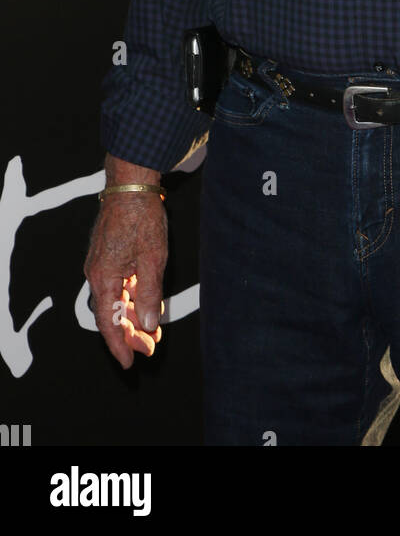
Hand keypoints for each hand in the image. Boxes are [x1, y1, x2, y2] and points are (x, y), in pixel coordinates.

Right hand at [84, 159, 167, 369]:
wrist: (131, 186)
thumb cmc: (142, 218)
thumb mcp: (153, 258)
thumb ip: (149, 293)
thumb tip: (150, 324)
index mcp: (104, 277)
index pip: (108, 321)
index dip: (119, 344)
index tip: (131, 363)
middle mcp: (97, 274)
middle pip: (111, 314)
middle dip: (131, 334)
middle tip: (151, 349)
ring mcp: (102, 264)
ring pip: (116, 300)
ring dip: (133, 317)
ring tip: (153, 332)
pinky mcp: (110, 255)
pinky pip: (118, 285)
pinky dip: (132, 298)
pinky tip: (146, 305)